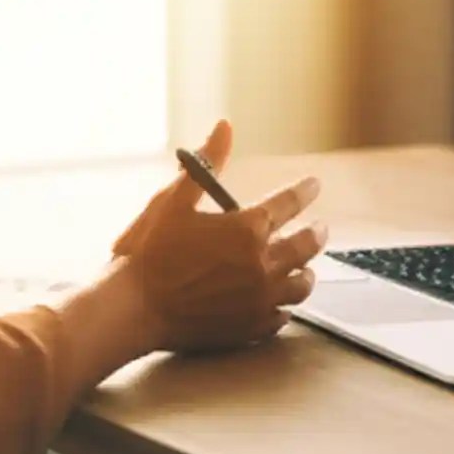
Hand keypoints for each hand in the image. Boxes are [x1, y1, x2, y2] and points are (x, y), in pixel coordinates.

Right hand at [115, 120, 327, 352]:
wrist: (132, 309)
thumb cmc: (148, 251)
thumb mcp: (173, 200)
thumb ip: (205, 164)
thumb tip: (225, 127)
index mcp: (247, 229)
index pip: (289, 203)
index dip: (305, 191)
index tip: (314, 185)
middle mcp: (262, 264)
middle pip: (306, 245)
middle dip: (316, 233)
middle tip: (320, 229)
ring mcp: (259, 299)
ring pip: (301, 285)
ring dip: (306, 272)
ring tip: (305, 268)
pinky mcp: (250, 327)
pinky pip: (282, 316)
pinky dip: (285, 305)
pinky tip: (281, 302)